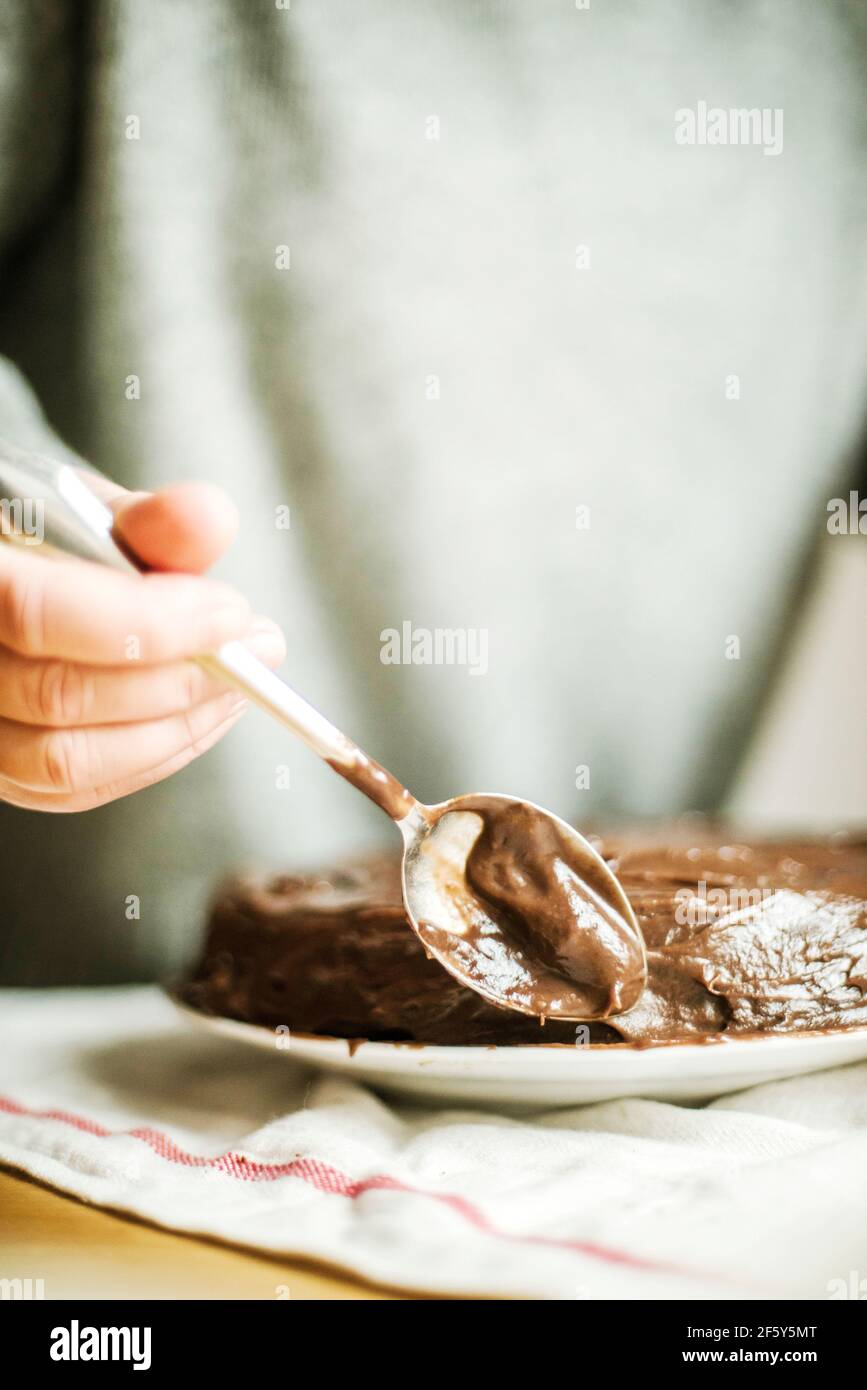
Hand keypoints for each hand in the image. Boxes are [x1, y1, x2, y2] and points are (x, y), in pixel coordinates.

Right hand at [0, 480, 284, 810]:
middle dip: (179, 679)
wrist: (6, 570)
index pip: (36, 614)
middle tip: (258, 649)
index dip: (145, 623)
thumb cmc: (40, 534)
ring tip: (238, 685)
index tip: (232, 614)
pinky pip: (70, 790)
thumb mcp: (84, 506)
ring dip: (174, 729)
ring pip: (63, 761)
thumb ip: (145, 517)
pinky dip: (150, 758)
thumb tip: (209, 519)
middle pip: (57, 697)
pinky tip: (201, 717)